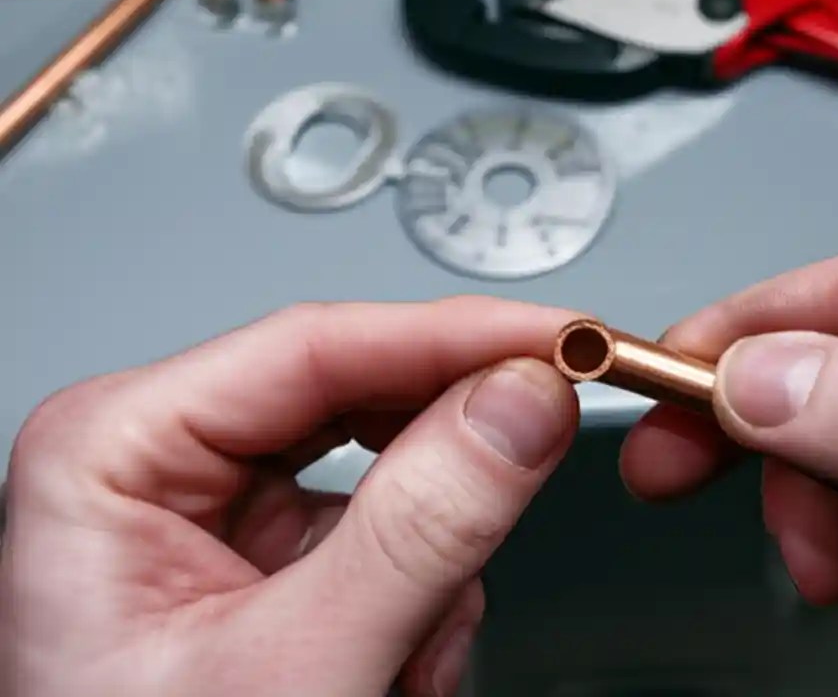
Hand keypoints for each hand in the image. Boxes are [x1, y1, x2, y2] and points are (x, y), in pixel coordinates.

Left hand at [0, 298, 580, 695]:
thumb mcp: (297, 666)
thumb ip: (420, 530)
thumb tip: (521, 404)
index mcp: (113, 455)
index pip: (314, 347)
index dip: (456, 336)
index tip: (561, 341)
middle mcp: (163, 467)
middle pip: (358, 398)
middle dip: (452, 462)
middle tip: (546, 445)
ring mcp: (222, 516)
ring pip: (391, 468)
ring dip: (439, 557)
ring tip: (416, 652)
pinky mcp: (271, 565)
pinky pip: (389, 532)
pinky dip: (426, 596)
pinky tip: (403, 660)